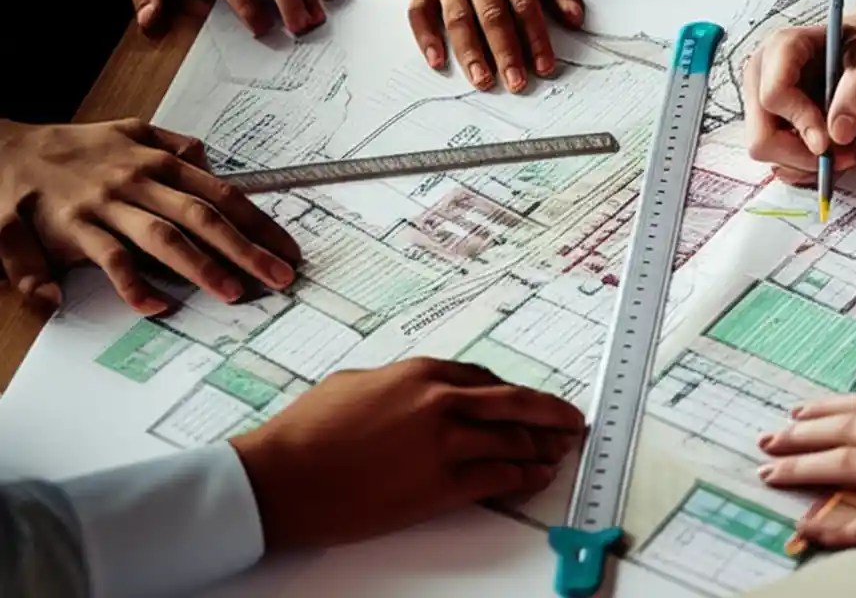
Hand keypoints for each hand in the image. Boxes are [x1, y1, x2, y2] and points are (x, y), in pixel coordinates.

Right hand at [0, 118, 299, 314]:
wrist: (3, 151)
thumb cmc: (75, 148)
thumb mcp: (129, 130)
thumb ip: (173, 144)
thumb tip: (207, 159)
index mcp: (158, 162)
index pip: (222, 194)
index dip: (259, 223)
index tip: (288, 250)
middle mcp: (138, 182)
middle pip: (202, 217)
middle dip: (245, 249)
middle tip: (280, 278)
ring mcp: (106, 207)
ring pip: (161, 237)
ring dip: (199, 267)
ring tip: (232, 293)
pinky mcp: (73, 231)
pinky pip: (107, 260)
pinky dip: (130, 285)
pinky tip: (156, 306)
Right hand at [230, 358, 584, 550]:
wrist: (283, 477)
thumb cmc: (307, 432)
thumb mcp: (356, 384)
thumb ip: (398, 383)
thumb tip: (418, 390)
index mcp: (420, 372)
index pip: (485, 378)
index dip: (513, 394)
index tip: (527, 401)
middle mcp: (441, 402)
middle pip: (515, 404)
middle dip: (550, 413)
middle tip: (571, 420)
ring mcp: (445, 443)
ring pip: (513, 442)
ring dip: (542, 448)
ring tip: (558, 453)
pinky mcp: (441, 485)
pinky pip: (500, 478)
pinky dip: (524, 477)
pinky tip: (535, 478)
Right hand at [411, 0, 583, 91]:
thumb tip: (575, 20)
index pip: (524, 3)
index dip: (536, 37)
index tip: (545, 67)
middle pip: (491, 14)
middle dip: (504, 53)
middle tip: (515, 83)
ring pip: (457, 17)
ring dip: (469, 53)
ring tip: (482, 81)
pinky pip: (420, 13)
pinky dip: (426, 39)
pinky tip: (438, 62)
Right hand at [743, 4, 855, 185]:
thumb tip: (838, 135)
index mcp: (781, 49)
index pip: (773, 97)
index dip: (801, 124)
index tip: (830, 142)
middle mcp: (761, 75)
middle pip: (761, 135)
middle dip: (801, 156)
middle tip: (841, 158)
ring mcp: (760, 99)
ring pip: (766, 150)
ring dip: (804, 163)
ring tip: (843, 154)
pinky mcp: (769, 119)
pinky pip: (775, 154)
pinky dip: (802, 163)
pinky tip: (830, 152)